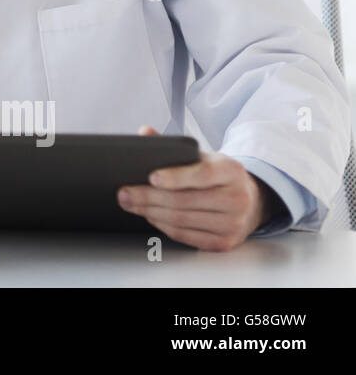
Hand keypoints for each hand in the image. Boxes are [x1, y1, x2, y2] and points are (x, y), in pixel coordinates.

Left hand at [117, 125, 273, 250]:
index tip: (151, 177)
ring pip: (181, 220)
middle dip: (148, 197)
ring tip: (131, 204)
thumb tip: (144, 132)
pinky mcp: (224, 242)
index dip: (175, 177)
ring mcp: (233, 223)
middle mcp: (237, 198)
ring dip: (150, 212)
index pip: (201, 174)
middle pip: (184, 200)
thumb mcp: (203, 156)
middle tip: (124, 193)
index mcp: (231, 170)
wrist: (250, 200)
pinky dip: (162, 226)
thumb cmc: (217, 176)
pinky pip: (185, 235)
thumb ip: (174, 146)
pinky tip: (149, 216)